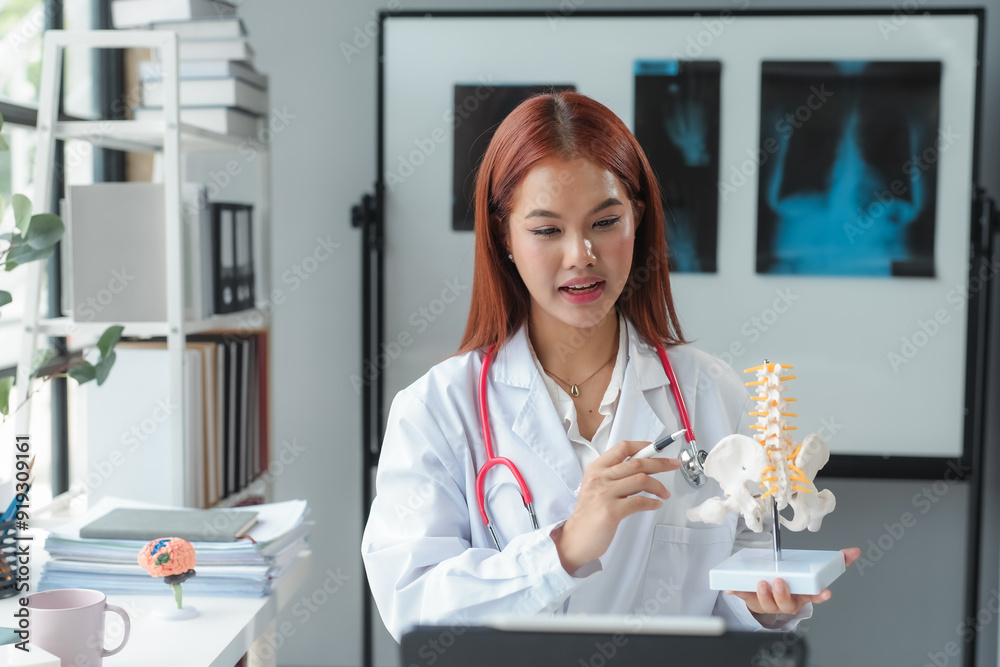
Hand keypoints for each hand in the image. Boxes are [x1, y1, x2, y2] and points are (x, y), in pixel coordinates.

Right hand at [551, 440, 679, 573]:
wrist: (576, 537)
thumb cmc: (590, 513)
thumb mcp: (597, 486)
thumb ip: (615, 475)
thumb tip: (642, 467)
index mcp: (596, 468)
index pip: (622, 448)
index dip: (643, 446)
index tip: (657, 448)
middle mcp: (600, 478)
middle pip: (637, 462)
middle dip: (660, 462)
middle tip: (674, 464)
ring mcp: (605, 494)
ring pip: (641, 480)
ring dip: (659, 486)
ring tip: (665, 493)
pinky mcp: (611, 511)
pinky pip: (639, 502)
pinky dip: (652, 503)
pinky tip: (656, 504)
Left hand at [727, 548, 860, 617]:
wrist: (771, 596)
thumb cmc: (792, 581)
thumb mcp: (811, 569)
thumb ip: (835, 561)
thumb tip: (854, 551)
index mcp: (802, 594)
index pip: (814, 596)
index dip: (820, 595)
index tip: (826, 592)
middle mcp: (787, 601)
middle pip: (787, 603)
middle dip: (783, 594)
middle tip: (780, 582)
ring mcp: (770, 603)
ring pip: (767, 603)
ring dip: (764, 594)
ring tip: (762, 582)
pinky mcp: (753, 599)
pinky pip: (745, 597)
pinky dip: (738, 592)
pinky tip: (732, 588)